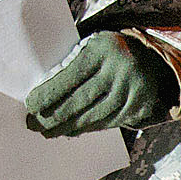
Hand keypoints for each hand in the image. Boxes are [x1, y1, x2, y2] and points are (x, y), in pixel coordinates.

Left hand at [24, 33, 174, 136]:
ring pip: (95, 116)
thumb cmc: (108, 52)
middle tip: (35, 125)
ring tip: (51, 132)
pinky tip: (74, 130)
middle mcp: (122, 68)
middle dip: (54, 116)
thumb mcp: (91, 47)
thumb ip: (71, 65)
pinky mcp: (140, 105)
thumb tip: (41, 97)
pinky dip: (89, 127)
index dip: (49, 94)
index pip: (71, 76)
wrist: (149, 56)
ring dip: (69, 127)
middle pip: (81, 100)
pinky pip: (109, 122)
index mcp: (103, 49)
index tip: (31, 106)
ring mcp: (134, 89)